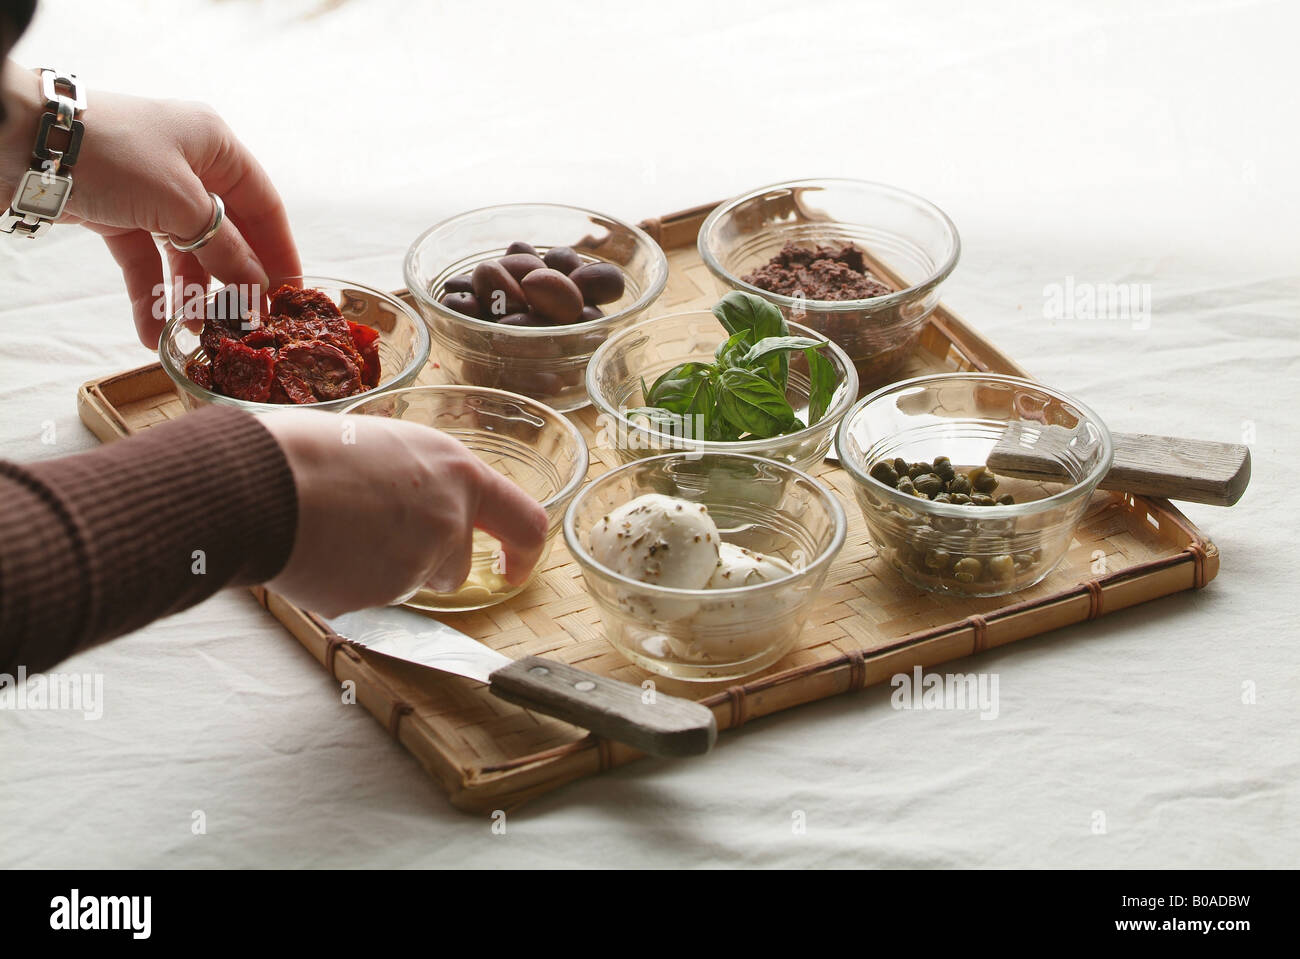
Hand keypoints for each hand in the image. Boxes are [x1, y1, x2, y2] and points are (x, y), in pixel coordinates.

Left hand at [0, 63, 300, 347]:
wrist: (20, 139)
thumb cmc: (112, 152)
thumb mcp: (180, 202)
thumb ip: (224, 249)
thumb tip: (258, 287)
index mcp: (215, 146)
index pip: (265, 206)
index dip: (280, 252)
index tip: (292, 297)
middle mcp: (188, 165)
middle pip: (226, 233)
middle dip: (233, 281)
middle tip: (247, 325)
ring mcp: (149, 189)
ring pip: (183, 251)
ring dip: (189, 294)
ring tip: (198, 334)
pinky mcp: (113, 211)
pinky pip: (142, 259)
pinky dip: (148, 293)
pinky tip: (153, 332)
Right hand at [261, 411, 549, 616]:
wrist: (259, 484)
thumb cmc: (309, 450)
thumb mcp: (383, 444)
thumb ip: (415, 478)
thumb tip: (408, 495)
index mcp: (456, 473)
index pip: (523, 521)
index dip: (524, 552)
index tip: (514, 567)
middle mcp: (448, 521)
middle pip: (458, 566)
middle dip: (428, 563)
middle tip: (374, 532)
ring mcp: (415, 564)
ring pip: (412, 583)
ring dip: (387, 570)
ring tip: (336, 532)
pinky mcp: (378, 598)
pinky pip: (370, 599)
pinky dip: (348, 584)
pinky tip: (319, 552)